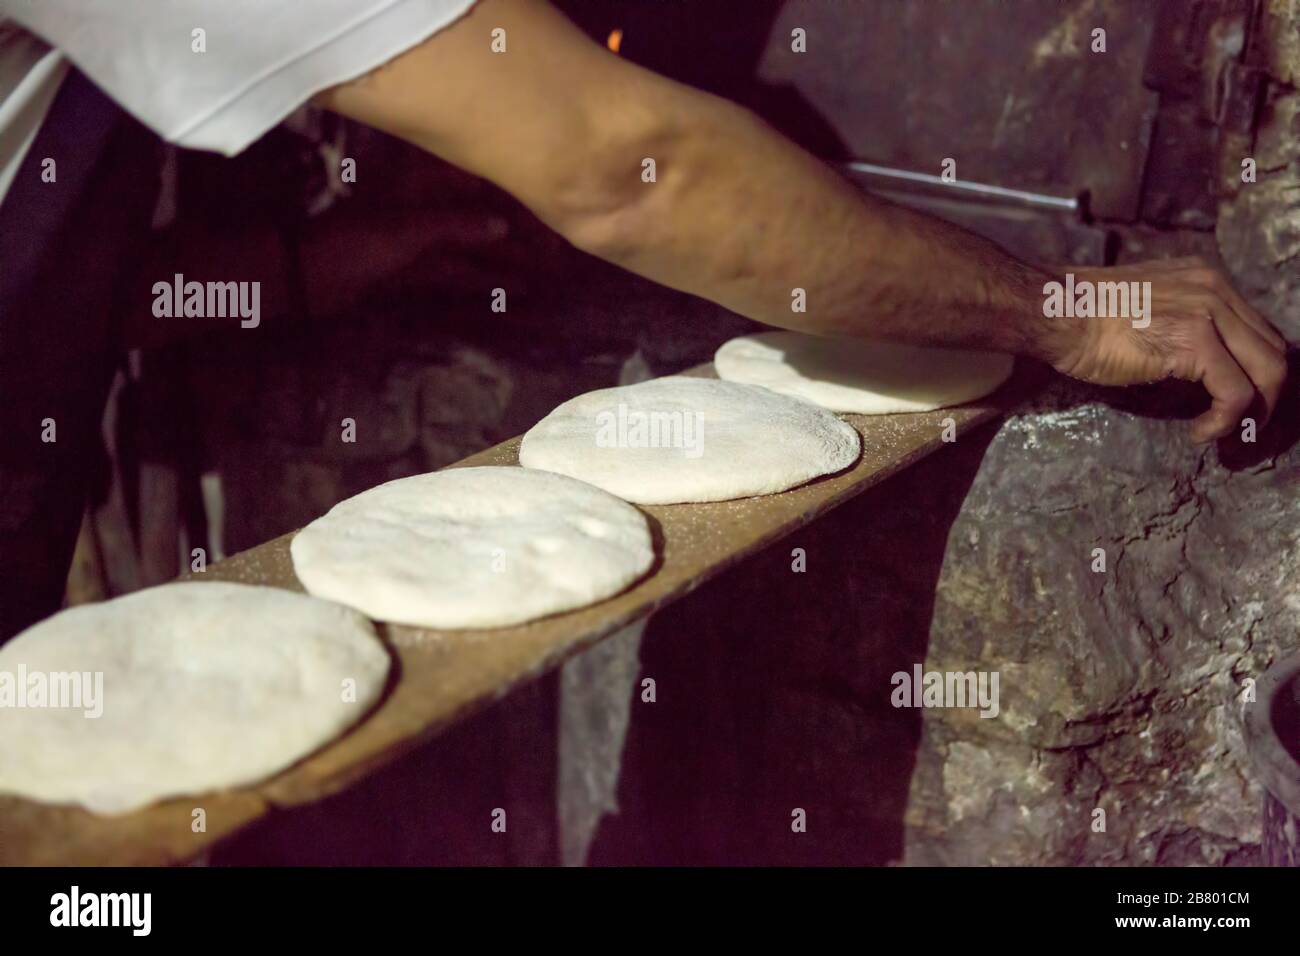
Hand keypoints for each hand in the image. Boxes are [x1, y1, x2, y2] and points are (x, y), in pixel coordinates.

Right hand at [1044, 257, 1289, 441]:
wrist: (1056, 311)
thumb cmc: (1082, 317)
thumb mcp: (1147, 309)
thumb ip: (1180, 324)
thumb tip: (1198, 365)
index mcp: (1207, 280)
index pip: (1258, 331)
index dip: (1257, 374)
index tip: (1240, 407)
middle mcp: (1216, 289)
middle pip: (1273, 351)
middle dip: (1267, 399)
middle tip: (1243, 432)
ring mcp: (1208, 313)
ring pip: (1267, 373)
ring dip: (1255, 415)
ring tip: (1226, 438)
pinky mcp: (1195, 342)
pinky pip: (1235, 393)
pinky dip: (1225, 422)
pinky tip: (1198, 433)